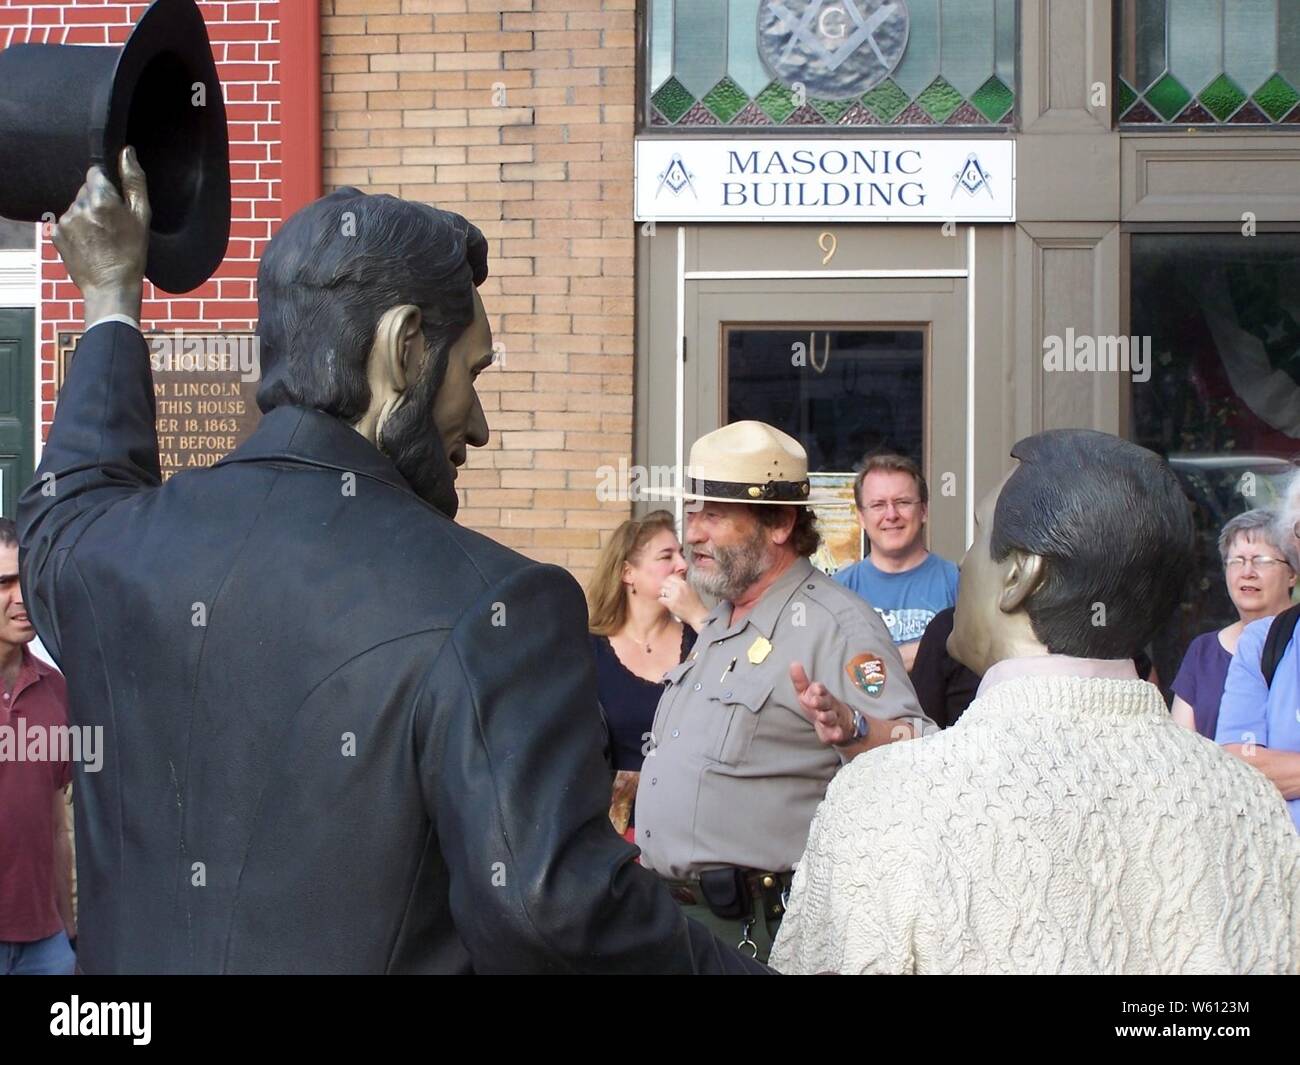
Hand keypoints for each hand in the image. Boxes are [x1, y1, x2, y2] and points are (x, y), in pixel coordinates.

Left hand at [51, 146, 150, 324]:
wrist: (111, 287)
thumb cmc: (132, 253)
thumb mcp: (142, 216)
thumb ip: (134, 181)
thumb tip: (127, 152)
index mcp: (101, 198)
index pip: (96, 173)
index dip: (108, 187)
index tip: (116, 204)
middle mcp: (79, 205)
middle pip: (85, 190)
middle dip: (97, 201)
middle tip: (111, 224)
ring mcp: (65, 220)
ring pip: (76, 206)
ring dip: (87, 215)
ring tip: (101, 237)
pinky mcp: (56, 233)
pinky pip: (67, 222)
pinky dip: (77, 229)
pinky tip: (90, 244)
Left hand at [659, 574, 707, 629]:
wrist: (698, 614)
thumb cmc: (695, 603)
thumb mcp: (691, 589)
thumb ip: (683, 584)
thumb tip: (676, 579)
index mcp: (684, 584)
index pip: (671, 577)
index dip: (668, 580)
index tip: (669, 585)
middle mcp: (679, 589)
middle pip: (665, 583)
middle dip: (665, 587)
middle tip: (666, 592)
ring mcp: (675, 596)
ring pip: (662, 590)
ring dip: (663, 594)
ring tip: (667, 597)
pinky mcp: (671, 604)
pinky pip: (661, 599)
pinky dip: (662, 600)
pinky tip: (666, 602)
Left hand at [790, 662, 855, 746]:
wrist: (841, 721)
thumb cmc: (819, 704)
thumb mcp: (808, 692)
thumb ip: (801, 680)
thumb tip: (793, 663)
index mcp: (822, 694)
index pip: (821, 690)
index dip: (818, 689)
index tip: (815, 688)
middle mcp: (830, 705)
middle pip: (827, 702)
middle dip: (821, 702)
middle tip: (813, 702)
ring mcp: (835, 718)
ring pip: (832, 717)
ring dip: (827, 717)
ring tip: (821, 717)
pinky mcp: (835, 732)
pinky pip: (837, 733)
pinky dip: (837, 734)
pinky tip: (836, 735)